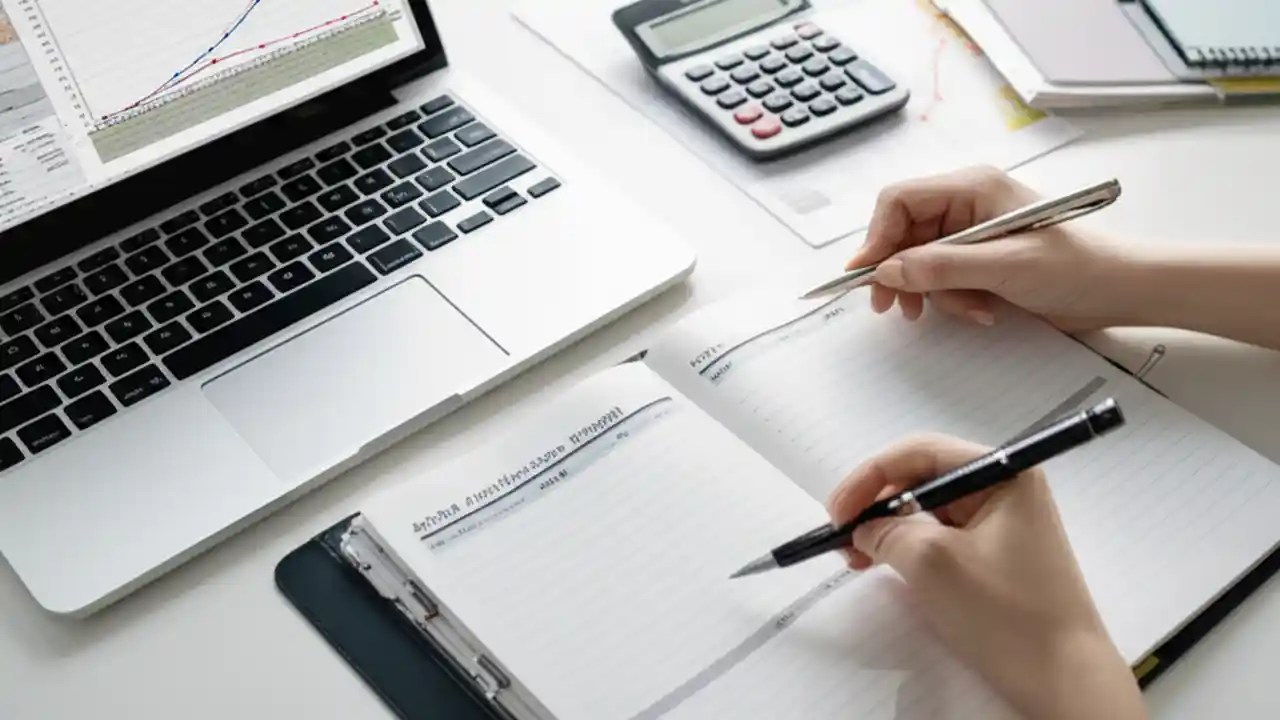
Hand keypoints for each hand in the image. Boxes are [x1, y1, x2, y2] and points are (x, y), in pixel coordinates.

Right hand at [826, 434, 1145, 719]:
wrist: (1062, 679)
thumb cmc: (1005, 613)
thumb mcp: (931, 563)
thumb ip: (886, 533)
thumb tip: (863, 528)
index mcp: (1003, 472)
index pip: (921, 453)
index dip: (870, 477)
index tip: (836, 512)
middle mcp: (1005, 487)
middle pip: (922, 478)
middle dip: (875, 503)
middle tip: (841, 535)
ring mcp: (1001, 521)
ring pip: (927, 509)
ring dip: (887, 528)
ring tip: (855, 556)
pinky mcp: (995, 554)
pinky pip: (940, 535)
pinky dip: (907, 547)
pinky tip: (881, 564)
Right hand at [847, 166, 1125, 331]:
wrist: (1119, 291)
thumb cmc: (1076, 266)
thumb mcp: (1005, 266)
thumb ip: (942, 267)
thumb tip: (887, 271)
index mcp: (971, 187)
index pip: (899, 201)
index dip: (876, 237)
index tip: (866, 275)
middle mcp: (965, 205)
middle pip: (902, 234)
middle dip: (901, 273)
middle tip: (892, 309)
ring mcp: (970, 234)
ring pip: (918, 263)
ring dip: (934, 293)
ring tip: (966, 312)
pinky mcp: (977, 261)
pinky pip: (941, 280)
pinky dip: (952, 301)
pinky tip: (981, 312)